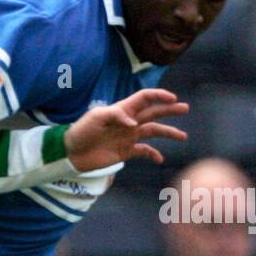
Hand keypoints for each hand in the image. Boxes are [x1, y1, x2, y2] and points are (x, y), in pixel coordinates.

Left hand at [65, 88, 187, 171]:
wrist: (71, 153)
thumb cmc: (81, 131)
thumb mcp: (96, 118)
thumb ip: (116, 116)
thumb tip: (134, 122)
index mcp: (123, 110)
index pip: (144, 98)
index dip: (158, 96)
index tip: (172, 99)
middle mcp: (129, 122)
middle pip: (153, 113)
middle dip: (169, 110)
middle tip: (185, 108)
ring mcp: (128, 137)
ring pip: (153, 132)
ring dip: (168, 133)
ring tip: (183, 136)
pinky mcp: (125, 152)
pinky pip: (143, 151)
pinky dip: (153, 154)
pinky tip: (160, 159)